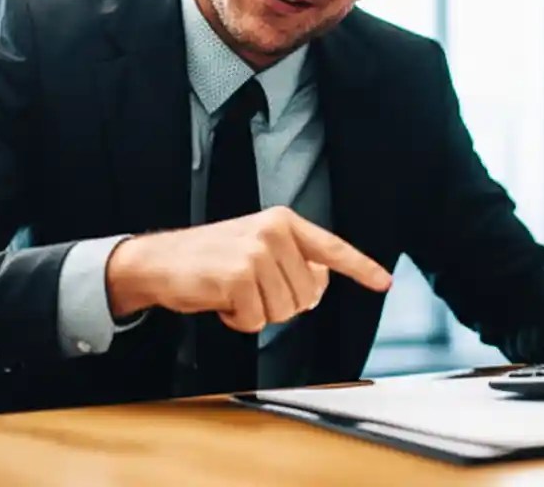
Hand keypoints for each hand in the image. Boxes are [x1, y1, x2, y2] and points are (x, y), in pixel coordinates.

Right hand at [105, 206, 391, 331]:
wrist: (160, 261)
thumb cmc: (209, 259)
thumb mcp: (256, 248)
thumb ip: (291, 263)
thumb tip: (317, 289)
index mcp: (283, 222)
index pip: (332, 247)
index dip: (361, 268)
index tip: (384, 281)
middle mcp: (274, 232)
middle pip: (308, 295)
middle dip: (281, 304)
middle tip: (250, 291)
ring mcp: (256, 253)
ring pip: (285, 311)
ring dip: (257, 313)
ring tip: (233, 293)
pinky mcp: (238, 277)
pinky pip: (257, 321)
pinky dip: (239, 321)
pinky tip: (222, 302)